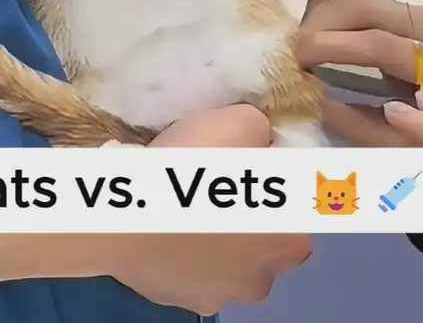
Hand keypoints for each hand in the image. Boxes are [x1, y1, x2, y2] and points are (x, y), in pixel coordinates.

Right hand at [0, 105, 309, 313]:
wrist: (126, 214)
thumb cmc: (194, 169)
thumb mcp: (242, 121)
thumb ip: (264, 133)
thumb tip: (260, 141)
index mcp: (291, 237)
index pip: (296, 201)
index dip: (273, 176)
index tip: (245, 158)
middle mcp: (264, 277)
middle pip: (264, 234)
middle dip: (248, 210)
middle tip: (215, 177)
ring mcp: (221, 295)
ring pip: (228, 256)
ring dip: (215, 233)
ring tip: (185, 198)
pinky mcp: (182, 300)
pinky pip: (191, 268)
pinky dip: (183, 248)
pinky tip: (166, 221)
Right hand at [295, 0, 422, 163]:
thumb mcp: (407, 150)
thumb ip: (361, 127)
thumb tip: (313, 97)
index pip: (379, 43)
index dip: (330, 46)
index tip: (296, 61)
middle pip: (364, 5)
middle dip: (318, 26)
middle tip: (297, 56)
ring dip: (322, 11)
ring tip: (310, 42)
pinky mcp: (418, 2)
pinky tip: (326, 21)